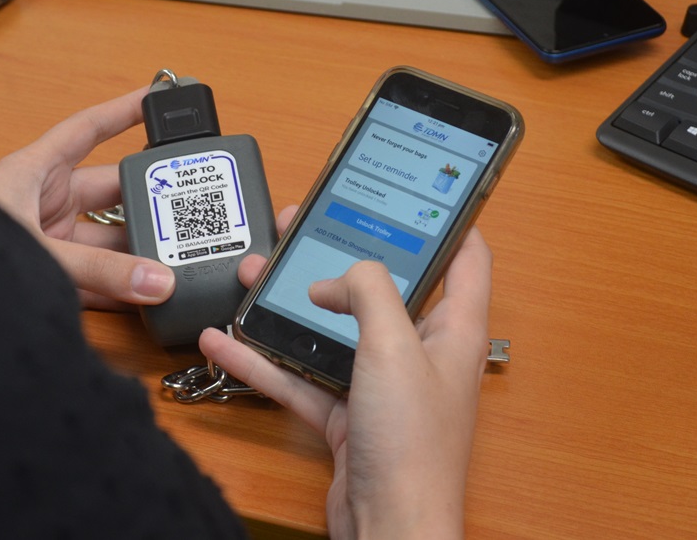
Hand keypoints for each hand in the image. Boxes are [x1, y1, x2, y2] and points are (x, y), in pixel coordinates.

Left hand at [0, 86, 175, 309]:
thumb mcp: (33, 253)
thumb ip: (97, 270)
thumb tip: (155, 281)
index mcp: (31, 171)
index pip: (88, 128)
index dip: (125, 110)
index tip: (161, 95)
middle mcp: (39, 200)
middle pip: (108, 189)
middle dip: (145, 197)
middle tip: (186, 202)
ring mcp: (43, 239)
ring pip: (104, 238)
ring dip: (134, 252)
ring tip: (175, 258)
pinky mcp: (43, 277)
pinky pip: (93, 277)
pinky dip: (119, 287)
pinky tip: (147, 295)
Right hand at [200, 214, 490, 539]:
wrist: (389, 529)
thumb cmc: (413, 450)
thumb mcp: (393, 347)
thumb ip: (368, 291)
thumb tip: (336, 275)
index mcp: (452, 330)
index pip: (466, 257)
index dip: (446, 219)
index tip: (417, 191)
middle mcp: (420, 353)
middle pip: (381, 287)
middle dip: (338, 254)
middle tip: (302, 225)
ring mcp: (381, 385)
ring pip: (331, 329)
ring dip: (289, 303)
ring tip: (253, 274)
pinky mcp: (347, 415)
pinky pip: (301, 375)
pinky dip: (265, 359)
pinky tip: (229, 341)